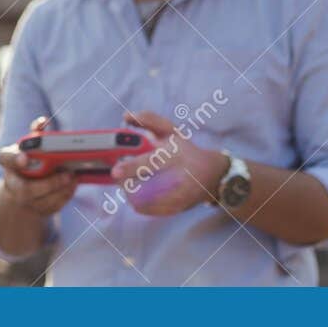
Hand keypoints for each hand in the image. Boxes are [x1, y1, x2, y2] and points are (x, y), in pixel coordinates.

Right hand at [0, 116, 77, 216]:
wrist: (22, 189)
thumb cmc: (27, 161)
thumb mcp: (28, 147)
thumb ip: (35, 134)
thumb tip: (44, 121)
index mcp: (9, 163)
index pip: (7, 159)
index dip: (15, 159)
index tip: (25, 158)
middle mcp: (12, 185)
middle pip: (27, 190)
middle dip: (49, 184)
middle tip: (68, 174)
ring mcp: (24, 201)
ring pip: (42, 202)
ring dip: (61, 191)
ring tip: (74, 178)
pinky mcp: (37, 211)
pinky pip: (52, 207)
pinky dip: (64, 197)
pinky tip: (73, 185)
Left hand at [109, 110, 229, 215]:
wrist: (212, 176)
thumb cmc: (185, 151)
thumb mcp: (171, 131)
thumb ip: (149, 120)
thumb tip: (125, 116)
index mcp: (174, 155)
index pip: (150, 163)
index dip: (131, 168)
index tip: (115, 171)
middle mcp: (178, 178)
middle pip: (143, 186)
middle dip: (125, 182)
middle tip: (120, 175)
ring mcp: (177, 197)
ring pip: (142, 201)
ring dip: (130, 192)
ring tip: (130, 183)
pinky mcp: (174, 209)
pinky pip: (147, 210)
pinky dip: (137, 202)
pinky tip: (139, 193)